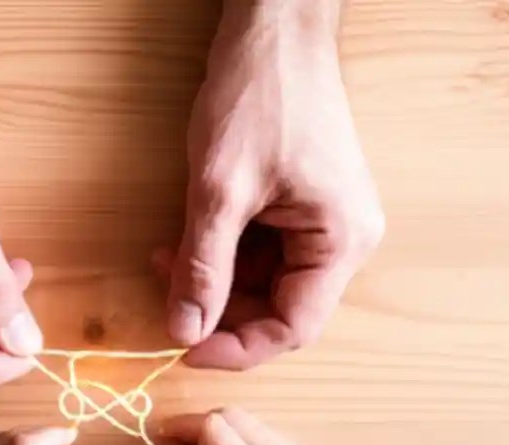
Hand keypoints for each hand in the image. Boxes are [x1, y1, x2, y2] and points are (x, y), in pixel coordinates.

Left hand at [163, 0, 384, 369]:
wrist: (275, 28)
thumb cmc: (261, 96)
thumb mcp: (219, 190)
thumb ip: (203, 266)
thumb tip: (185, 329)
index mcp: (340, 242)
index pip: (294, 327)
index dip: (238, 347)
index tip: (185, 349)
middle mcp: (342, 239)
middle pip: (280, 307)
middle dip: (219, 309)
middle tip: (167, 303)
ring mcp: (323, 221)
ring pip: (265, 281)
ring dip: (213, 280)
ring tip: (165, 262)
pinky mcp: (300, 204)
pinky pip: (261, 250)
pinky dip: (220, 253)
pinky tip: (182, 243)